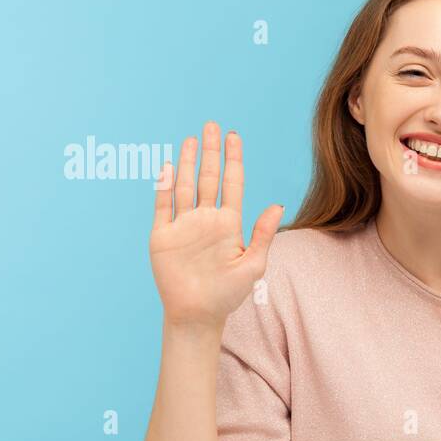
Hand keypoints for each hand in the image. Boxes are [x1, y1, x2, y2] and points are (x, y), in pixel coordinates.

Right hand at [150, 121, 283, 329]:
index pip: (232, 184)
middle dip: (211, 152)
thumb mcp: (252, 265)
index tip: (234, 136)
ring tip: (192, 138)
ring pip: (186, 186)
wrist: (197, 315)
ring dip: (189, 162)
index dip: (233, 160)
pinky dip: (164, 186)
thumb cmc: (228, 294)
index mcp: (229, 224)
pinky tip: (169, 167)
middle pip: (209, 178)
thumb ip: (263, 235)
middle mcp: (206, 220)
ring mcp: (184, 226)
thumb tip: (277, 205)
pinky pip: (163, 206)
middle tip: (212, 125)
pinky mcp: (163, 236)